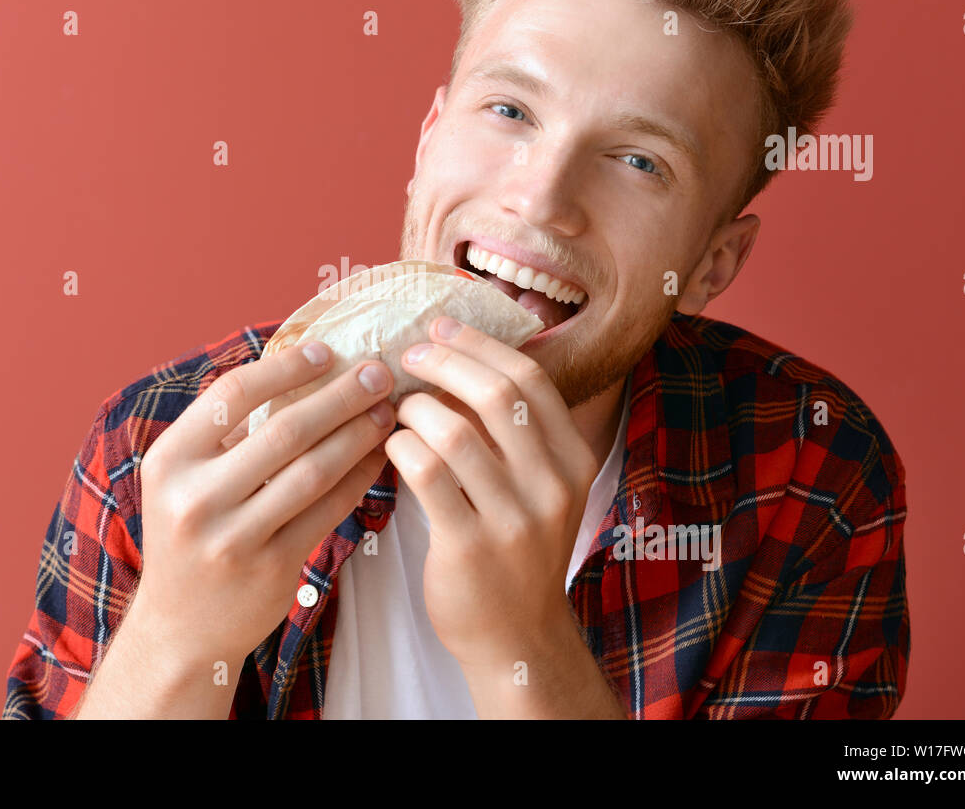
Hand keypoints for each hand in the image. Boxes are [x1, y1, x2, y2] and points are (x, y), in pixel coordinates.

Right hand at [132, 341, 396, 669]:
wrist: (180, 628)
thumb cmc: (190, 536)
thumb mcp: (182, 479)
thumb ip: (222, 431)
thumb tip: (291, 367)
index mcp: (170, 460)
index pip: (232, 394)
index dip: (285, 366)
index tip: (327, 351)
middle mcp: (195, 497)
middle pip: (285, 430)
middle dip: (341, 396)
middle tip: (378, 372)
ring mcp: (233, 536)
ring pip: (313, 470)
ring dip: (359, 435)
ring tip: (387, 412)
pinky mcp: (271, 566)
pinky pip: (328, 510)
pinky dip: (359, 478)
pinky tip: (379, 458)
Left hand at [385, 316, 596, 668]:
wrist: (515, 636)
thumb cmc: (514, 549)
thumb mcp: (538, 487)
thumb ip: (513, 431)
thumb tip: (458, 356)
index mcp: (573, 459)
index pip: (530, 379)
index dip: (480, 345)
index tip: (441, 327)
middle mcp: (553, 485)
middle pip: (496, 394)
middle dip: (443, 363)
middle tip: (407, 357)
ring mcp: (514, 519)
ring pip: (453, 431)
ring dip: (414, 408)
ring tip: (397, 410)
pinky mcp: (470, 547)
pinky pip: (424, 474)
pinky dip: (400, 447)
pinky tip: (391, 447)